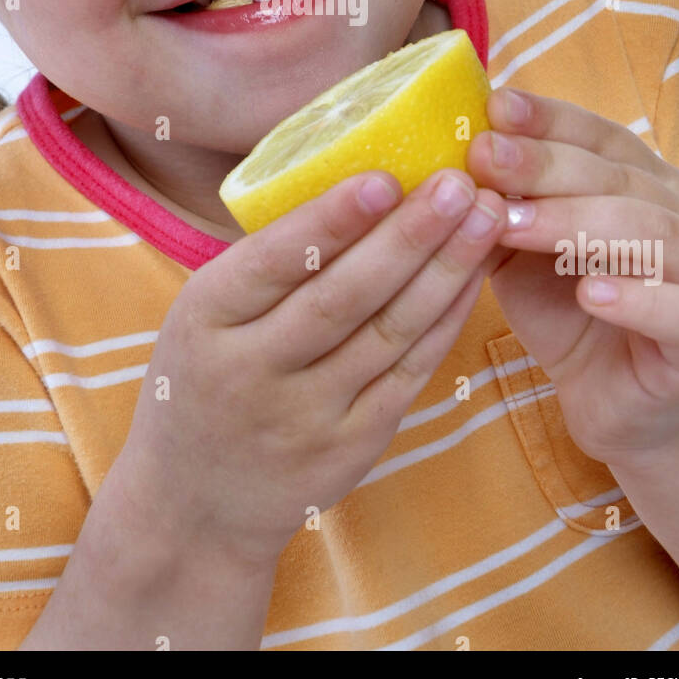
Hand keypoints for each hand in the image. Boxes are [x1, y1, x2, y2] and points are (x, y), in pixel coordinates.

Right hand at [119, 167, 509, 568]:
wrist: (194, 504)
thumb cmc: (202, 380)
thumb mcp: (201, 316)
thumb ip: (264, 263)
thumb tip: (351, 173)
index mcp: (205, 319)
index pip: (274, 262)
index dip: (332, 220)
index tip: (385, 176)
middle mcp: (253, 371)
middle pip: (343, 297)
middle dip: (409, 236)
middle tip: (458, 181)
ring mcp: (307, 415)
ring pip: (388, 333)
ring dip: (444, 271)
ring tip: (483, 215)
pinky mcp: (352, 446)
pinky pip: (410, 373)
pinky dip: (445, 321)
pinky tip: (472, 276)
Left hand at [465, 87, 678, 468]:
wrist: (620, 400)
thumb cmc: (567, 309)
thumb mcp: (520, 250)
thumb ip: (498, 206)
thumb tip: (445, 159)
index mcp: (639, 179)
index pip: (597, 134)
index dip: (548, 118)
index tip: (494, 106)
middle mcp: (678, 214)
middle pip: (616, 177)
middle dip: (544, 164)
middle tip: (484, 157)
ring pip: (651, 234)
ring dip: (576, 224)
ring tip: (512, 224)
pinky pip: (677, 312)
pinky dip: (634, 298)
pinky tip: (589, 292)